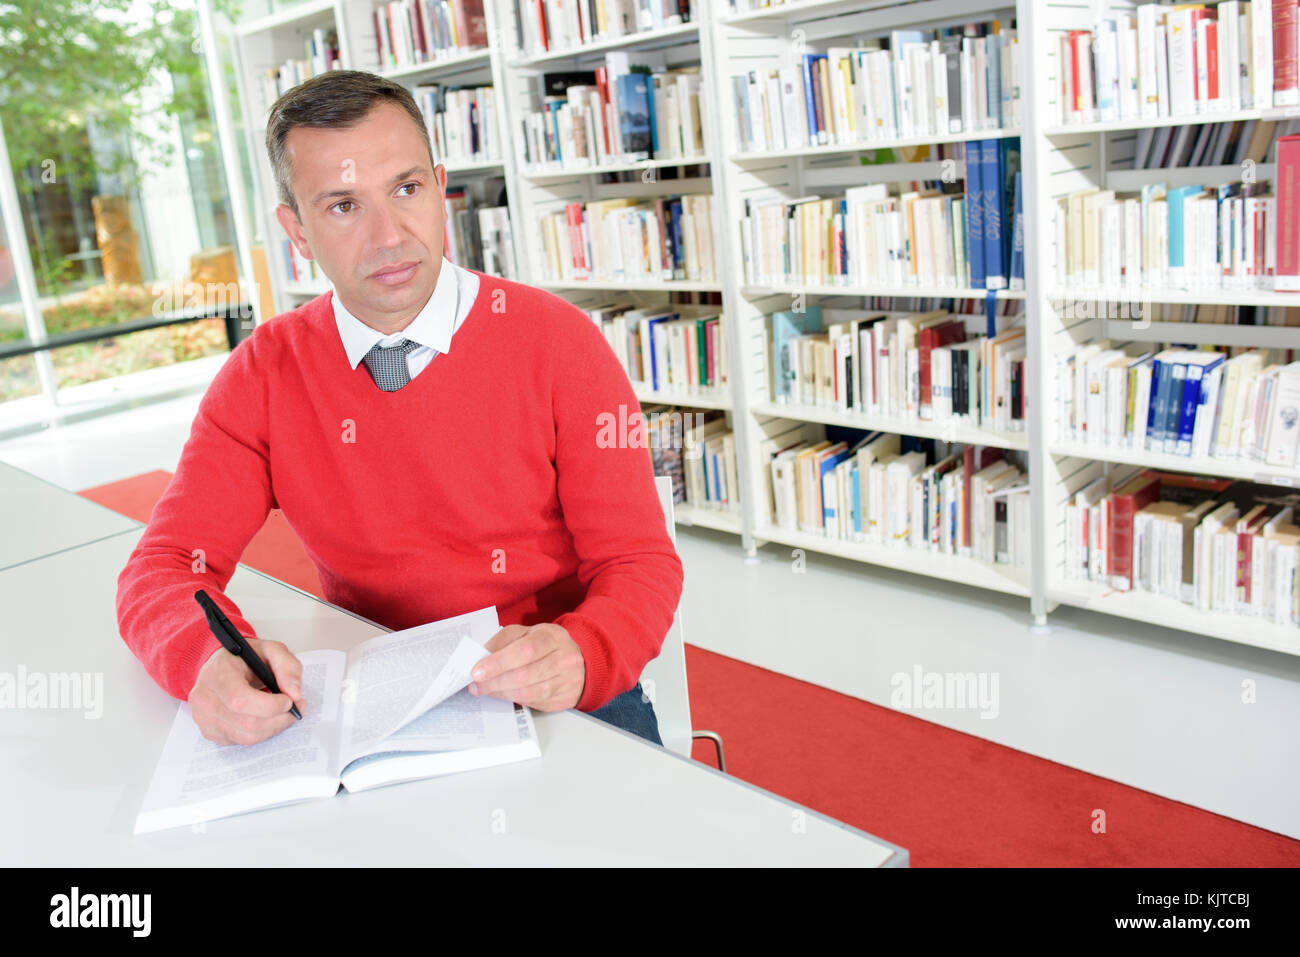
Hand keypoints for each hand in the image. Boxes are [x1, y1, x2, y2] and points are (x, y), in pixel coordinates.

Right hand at [188, 637, 305, 745]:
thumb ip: (287, 667)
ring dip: (273, 728)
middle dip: (278, 719)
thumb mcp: (272, 650)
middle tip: (295, 709)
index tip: (289, 700)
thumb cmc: (246, 658)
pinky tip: (267, 719)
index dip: (269, 706)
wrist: (223, 665)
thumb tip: (295, 694)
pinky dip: (261, 733)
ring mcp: (203, 717)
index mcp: (217, 672)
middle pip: (246, 722)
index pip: (240, 700)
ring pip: (246, 736)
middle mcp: (204, 697)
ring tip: (284, 713)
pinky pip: (241, 741)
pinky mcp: (208, 731)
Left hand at [468, 622, 584, 711]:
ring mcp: (567, 681)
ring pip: (529, 693)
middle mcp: (564, 658)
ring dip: (502, 693)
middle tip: (476, 685)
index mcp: (552, 636)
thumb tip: (481, 657)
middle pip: (525, 675)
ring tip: (486, 690)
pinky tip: (504, 694)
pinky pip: (535, 703)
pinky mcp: (565, 699)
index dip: (498, 662)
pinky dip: (515, 700)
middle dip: (495, 682)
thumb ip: (503, 641)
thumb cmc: (547, 645)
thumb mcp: (527, 633)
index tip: (476, 671)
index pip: (525, 650)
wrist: (580, 661)